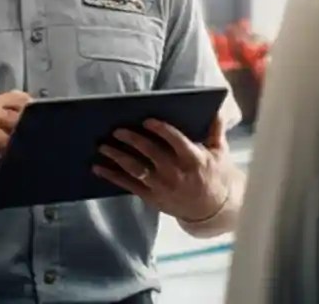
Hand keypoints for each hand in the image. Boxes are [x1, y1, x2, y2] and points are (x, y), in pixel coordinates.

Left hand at [94, 114, 230, 222]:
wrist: (211, 209)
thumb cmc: (214, 175)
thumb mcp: (219, 152)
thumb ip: (215, 130)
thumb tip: (216, 109)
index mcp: (194, 159)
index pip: (176, 141)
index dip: (161, 130)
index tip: (147, 120)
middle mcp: (176, 173)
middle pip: (150, 152)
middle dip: (132, 140)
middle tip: (116, 130)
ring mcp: (162, 186)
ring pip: (136, 169)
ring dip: (117, 156)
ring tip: (103, 146)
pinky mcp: (152, 197)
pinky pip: (128, 185)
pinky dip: (112, 176)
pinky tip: (98, 167)